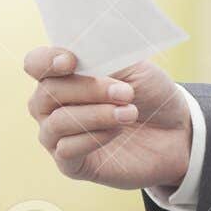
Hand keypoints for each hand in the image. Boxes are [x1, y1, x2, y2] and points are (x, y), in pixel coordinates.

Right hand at [24, 46, 191, 191]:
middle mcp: (53, 106)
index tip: (71, 61)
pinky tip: (117, 132)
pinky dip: (94, 137)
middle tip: (125, 92)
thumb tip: (82, 46)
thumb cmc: (149, 93)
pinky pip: (66, 150)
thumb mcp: (133, 66)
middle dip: (88, 89)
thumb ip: (104, 56)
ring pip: (57, 122)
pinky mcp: (72, 164)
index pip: (35, 63)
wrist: (175, 130)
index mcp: (64, 75)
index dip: (46, 61)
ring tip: (129, 112)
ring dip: (96, 115)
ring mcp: (59, 136)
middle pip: (47, 93)